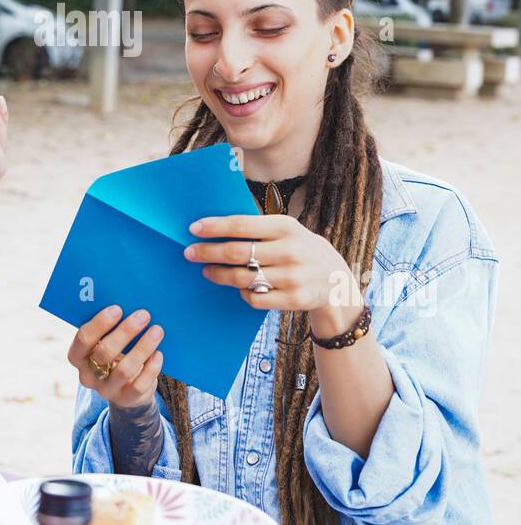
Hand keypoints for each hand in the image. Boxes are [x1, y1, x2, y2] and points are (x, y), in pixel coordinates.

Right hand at [67, 305, 164, 407]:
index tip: (118, 308)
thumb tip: (129, 301)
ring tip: (157, 330)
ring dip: (143, 347)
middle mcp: (88, 375)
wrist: (125, 386)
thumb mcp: (106, 340)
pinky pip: (140, 385)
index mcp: (77, 356)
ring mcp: (107, 390)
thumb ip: (110, 326)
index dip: (100, 323)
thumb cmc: (114, 351)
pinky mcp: (127, 399)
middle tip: (143, 314)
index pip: (83, 339)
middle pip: (104, 353)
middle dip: (125, 331)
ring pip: (125, 369)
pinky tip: (159, 353)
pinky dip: (151, 367)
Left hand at [183, 213, 362, 333]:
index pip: (242, 225)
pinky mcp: (294, 299)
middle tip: (189, 253)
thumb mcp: (288, 230)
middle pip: (238, 253)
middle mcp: (290, 251)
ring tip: (207, 271)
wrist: (336, 279)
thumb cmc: (301, 249)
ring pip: (243, 278)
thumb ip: (258, 228)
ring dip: (219, 275)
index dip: (215, 227)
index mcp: (286, 227)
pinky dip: (242, 293)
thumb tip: (215, 226)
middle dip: (208, 252)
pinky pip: (255, 298)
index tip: (193, 228)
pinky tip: (236, 287)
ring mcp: (293, 277)